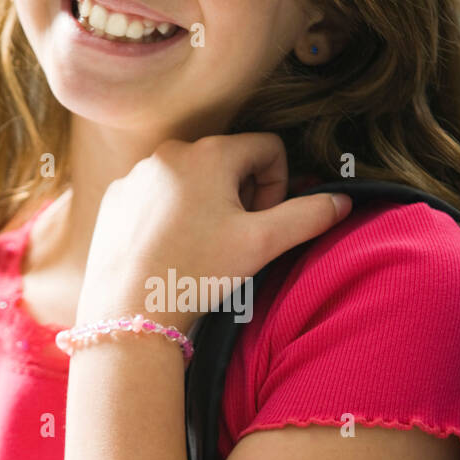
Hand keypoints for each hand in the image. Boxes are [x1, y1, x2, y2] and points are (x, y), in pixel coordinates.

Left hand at [75, 133, 351, 336]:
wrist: (129, 310)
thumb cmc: (195, 274)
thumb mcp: (262, 245)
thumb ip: (308, 216)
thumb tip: (342, 201)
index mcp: (211, 153)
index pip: (268, 149)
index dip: (276, 187)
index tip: (262, 223)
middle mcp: (172, 152)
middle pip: (229, 162)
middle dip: (241, 196)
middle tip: (233, 241)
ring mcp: (138, 173)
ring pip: (193, 179)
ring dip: (207, 206)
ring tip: (200, 249)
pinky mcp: (118, 197)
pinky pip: (159, 194)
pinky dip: (172, 216)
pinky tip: (169, 251)